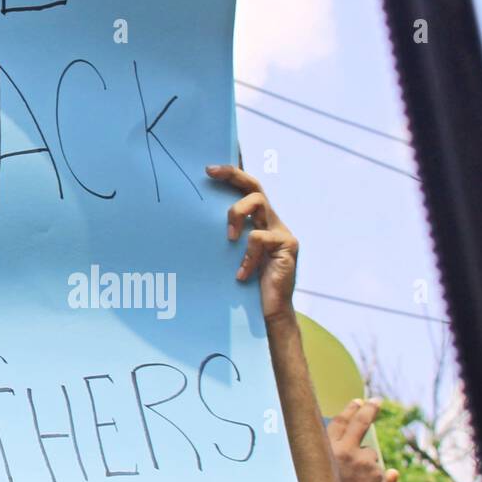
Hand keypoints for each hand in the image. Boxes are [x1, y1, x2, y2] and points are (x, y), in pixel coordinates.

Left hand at [205, 163, 297, 320]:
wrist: (270, 312)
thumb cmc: (248, 286)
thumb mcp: (232, 257)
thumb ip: (227, 239)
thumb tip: (193, 222)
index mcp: (259, 222)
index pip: (248, 190)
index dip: (232, 175)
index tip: (208, 169)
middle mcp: (272, 221)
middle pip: (255, 186)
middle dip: (233, 174)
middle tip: (211, 172)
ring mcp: (282, 232)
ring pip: (258, 203)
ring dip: (237, 214)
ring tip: (228, 238)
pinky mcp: (288, 246)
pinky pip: (259, 239)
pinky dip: (247, 256)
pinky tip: (242, 274)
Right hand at [328, 398, 389, 481]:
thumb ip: (320, 464)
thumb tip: (317, 451)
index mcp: (326, 451)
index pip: (340, 421)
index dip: (350, 410)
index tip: (359, 401)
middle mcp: (346, 452)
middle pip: (361, 426)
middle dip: (368, 412)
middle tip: (375, 402)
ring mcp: (365, 464)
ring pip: (371, 456)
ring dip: (367, 466)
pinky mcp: (378, 478)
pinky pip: (379, 475)